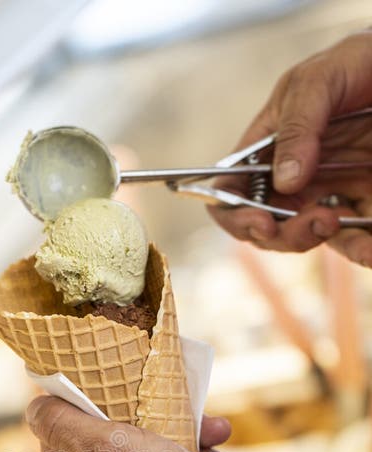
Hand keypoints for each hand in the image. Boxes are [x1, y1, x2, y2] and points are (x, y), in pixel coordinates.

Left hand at [26, 396, 241, 451]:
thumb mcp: (107, 445)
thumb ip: (63, 425)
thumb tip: (34, 409)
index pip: (60, 431)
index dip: (92, 404)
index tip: (125, 391)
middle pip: (109, 444)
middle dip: (150, 421)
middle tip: (186, 412)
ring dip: (180, 441)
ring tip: (212, 435)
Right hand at [210, 29, 371, 264]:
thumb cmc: (357, 62)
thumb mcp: (319, 81)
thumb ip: (297, 127)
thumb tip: (285, 181)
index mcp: (267, 148)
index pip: (231, 190)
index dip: (233, 213)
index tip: (259, 221)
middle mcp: (291, 177)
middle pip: (263, 224)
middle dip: (277, 234)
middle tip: (308, 223)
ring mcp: (326, 193)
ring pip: (303, 237)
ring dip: (311, 240)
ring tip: (333, 222)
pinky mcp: (361, 206)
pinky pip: (354, 239)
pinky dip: (361, 252)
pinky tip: (370, 252)